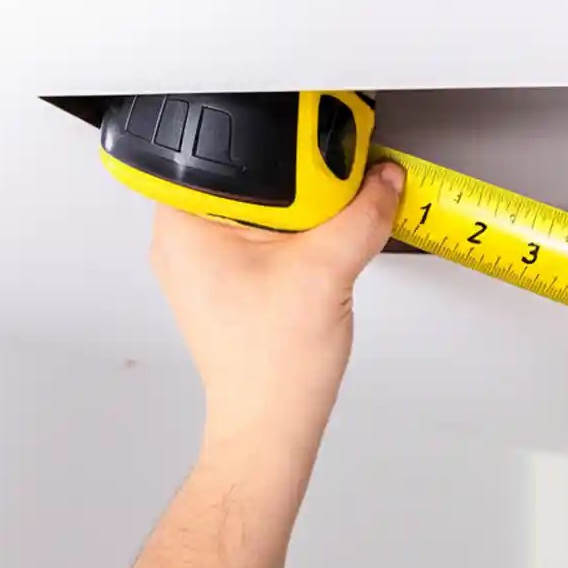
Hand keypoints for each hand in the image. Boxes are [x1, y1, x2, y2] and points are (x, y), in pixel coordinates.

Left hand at [149, 162, 404, 456]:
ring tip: (323, 234)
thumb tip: (383, 178)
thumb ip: (363, 213)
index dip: (276, 144)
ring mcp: (206, 262)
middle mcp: (185, 238)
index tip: (313, 147)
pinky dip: (298, 237)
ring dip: (303, 212)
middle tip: (330, 193)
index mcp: (184, 223)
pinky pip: (266, 236)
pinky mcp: (230, 280)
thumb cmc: (270, 366)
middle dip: (298, 181)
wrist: (273, 423)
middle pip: (250, 175)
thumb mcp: (328, 270)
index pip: (225, 151)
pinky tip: (318, 256)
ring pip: (263, 206)